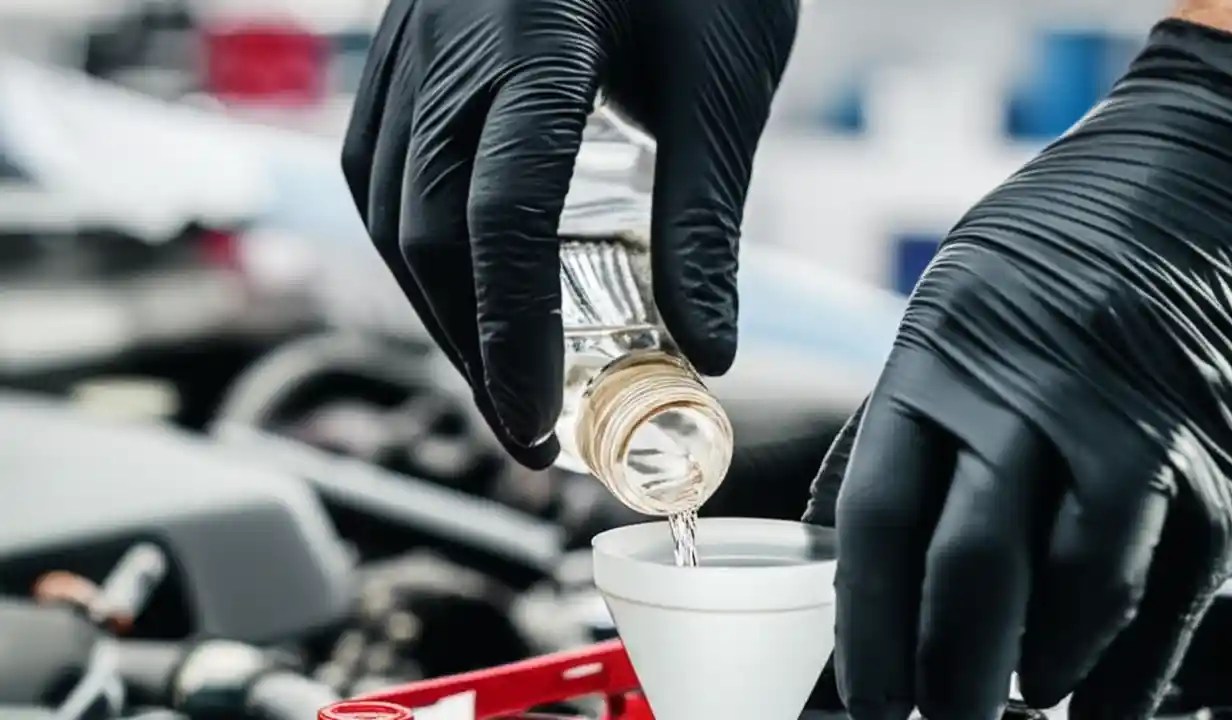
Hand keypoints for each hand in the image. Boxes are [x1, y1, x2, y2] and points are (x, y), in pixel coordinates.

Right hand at [341, 0, 798, 467]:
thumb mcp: (719, 79)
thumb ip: (702, 217)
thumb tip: (709, 349)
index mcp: (530, 36)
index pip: (500, 217)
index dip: (513, 337)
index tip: (537, 429)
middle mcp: (444, 40)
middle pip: (424, 228)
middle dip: (472, 344)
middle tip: (528, 429)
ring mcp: (410, 40)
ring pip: (390, 206)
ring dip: (441, 306)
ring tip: (502, 376)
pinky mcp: (408, 49)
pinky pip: (386, 167)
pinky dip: (422, 249)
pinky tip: (469, 287)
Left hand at [806, 20, 1231, 719]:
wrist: (1214, 170)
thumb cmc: (1061, 247)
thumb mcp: (952, 306)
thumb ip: (903, 420)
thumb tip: (842, 538)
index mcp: (943, 357)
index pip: (880, 520)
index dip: (865, 627)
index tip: (858, 696)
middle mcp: (1034, 396)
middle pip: (973, 578)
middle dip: (947, 680)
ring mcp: (1137, 430)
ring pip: (1076, 599)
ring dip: (1037, 673)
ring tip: (1012, 701)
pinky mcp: (1225, 463)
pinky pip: (1169, 598)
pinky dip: (1128, 670)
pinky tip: (1095, 702)